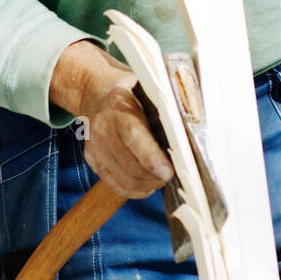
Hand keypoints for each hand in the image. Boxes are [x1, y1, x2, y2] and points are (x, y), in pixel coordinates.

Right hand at [50, 40, 174, 198]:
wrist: (94, 92)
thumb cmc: (128, 90)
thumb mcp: (145, 89)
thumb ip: (163, 108)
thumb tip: (188, 132)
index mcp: (118, 108)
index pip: (134, 138)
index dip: (152, 159)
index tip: (169, 172)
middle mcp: (103, 129)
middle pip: (131, 166)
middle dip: (156, 176)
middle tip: (174, 174)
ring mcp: (95, 147)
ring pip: (126, 180)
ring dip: (149, 184)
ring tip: (162, 177)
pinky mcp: (92, 160)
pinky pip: (116, 185)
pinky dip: (135, 190)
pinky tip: (147, 183)